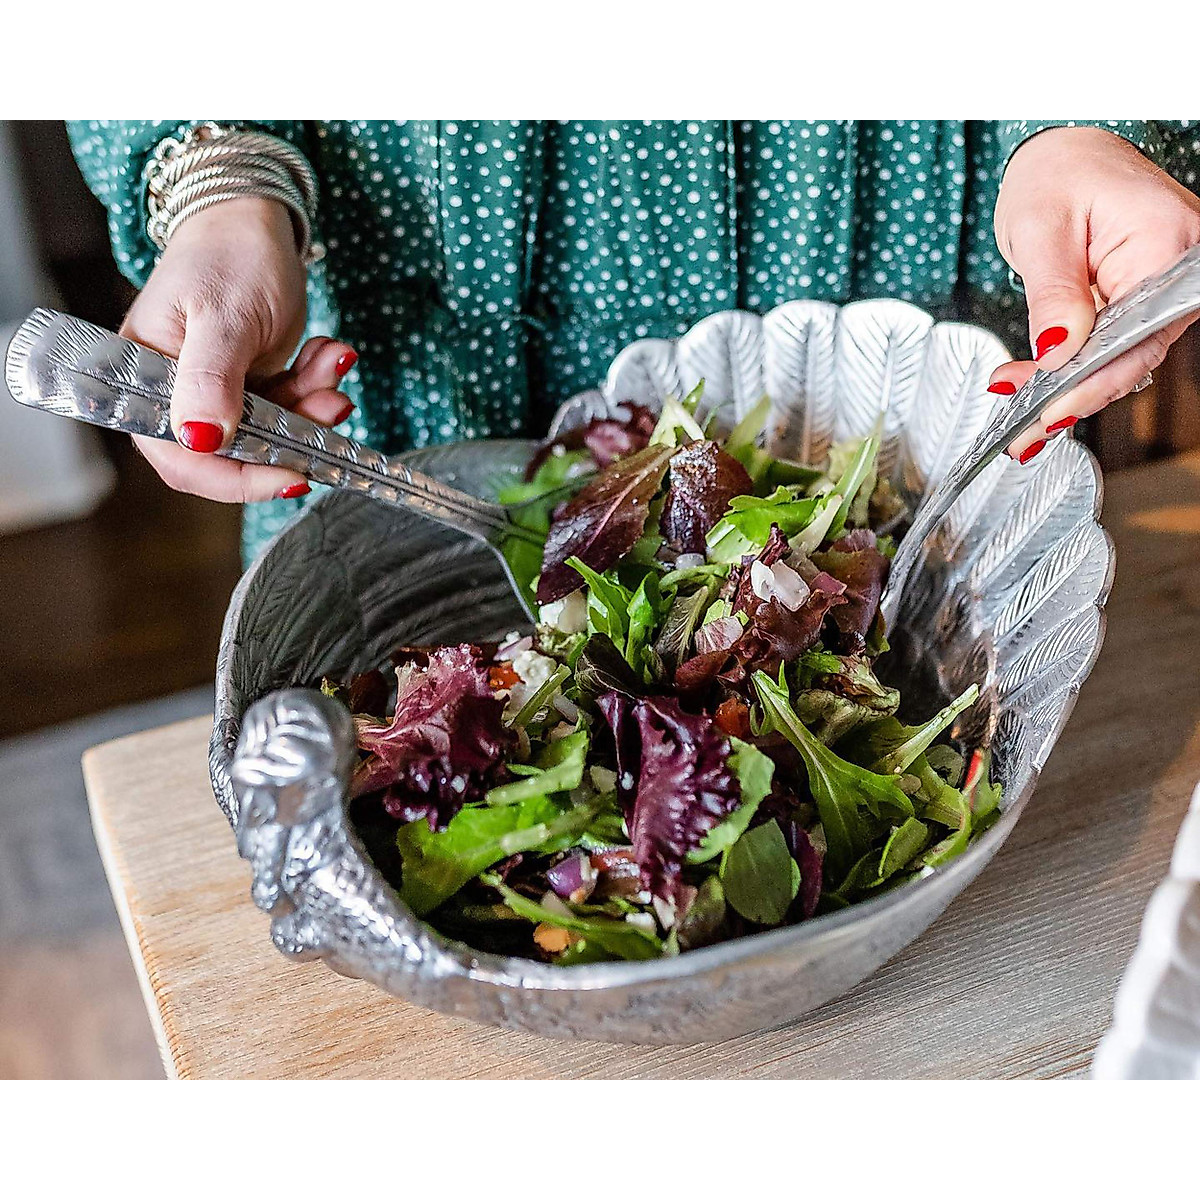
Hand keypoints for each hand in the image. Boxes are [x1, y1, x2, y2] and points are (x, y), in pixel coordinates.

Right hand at [121, 196, 356, 500]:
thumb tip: (200, 441)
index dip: (238, 478)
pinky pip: (291, 410)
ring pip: (274, 435)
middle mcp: (177, 397)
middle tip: (332, 404)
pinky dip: (317, 388)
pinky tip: (329, 354)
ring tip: (331, 362)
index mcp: (145, 381)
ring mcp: (219, 394)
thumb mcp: (223, 315)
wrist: (254, 219)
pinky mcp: (253, 388)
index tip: (293, 476)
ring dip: (313, 407)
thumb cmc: (227, 254)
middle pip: (236, 455)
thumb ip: (211, 379)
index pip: (182, 459)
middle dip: (291, 436)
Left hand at [991, 126, 1199, 460]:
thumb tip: (1056, 352)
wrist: (1064, 157)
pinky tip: (1032, 385)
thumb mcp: (1041, 231)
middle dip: (1070, 395)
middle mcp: (1176, 272)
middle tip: (1018, 428)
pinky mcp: (1139, 303)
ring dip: (1065, 389)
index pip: (1137, 338)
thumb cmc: (1056, 175)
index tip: (1049, 411)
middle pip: (1131, 357)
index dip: (1092, 384)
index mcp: (1167, 245)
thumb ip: (1053, 293)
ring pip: (1119, 360)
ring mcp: (1161, 290)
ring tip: (1014, 407)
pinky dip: (1070, 371)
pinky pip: (1110, 348)